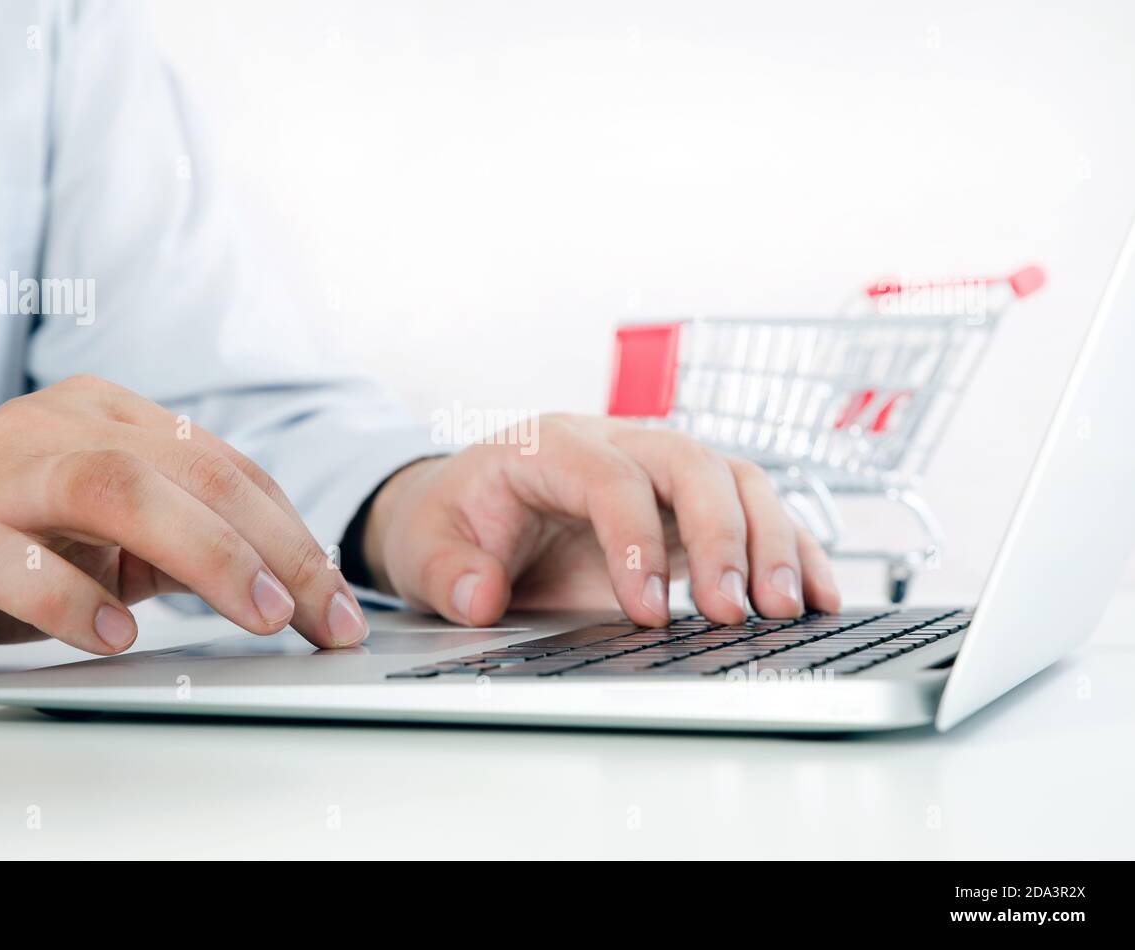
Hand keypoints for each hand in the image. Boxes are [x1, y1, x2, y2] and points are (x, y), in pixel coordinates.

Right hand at [0, 375, 367, 669]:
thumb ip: (177, 542)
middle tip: (320, 616)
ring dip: (204, 553)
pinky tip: (116, 636)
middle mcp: (55, 431)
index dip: (295, 536)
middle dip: (274, 547)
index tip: (338, 605)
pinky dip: (73, 597)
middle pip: (190, 471)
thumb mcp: (101, 539)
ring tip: (256, 613)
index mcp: (106, 419)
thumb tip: (280, 581)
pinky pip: (14, 558)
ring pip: (117, 490)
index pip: (227, 468)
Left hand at [361, 415, 839, 626]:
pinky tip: (817, 596)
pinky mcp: (690, 508)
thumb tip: (480, 596)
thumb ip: (447, 571)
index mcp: (550, 443)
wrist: (471, 504)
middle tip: (733, 609)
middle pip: (692, 464)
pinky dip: (792, 551)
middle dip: (721, 536)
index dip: (633, 539)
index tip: (645, 609)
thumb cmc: (456, 517)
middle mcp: (618, 444)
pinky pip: (755, 515)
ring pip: (737, 481)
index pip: (609, 476)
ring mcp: (661, 472)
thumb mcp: (425, 544)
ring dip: (770, 542)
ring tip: (787, 609)